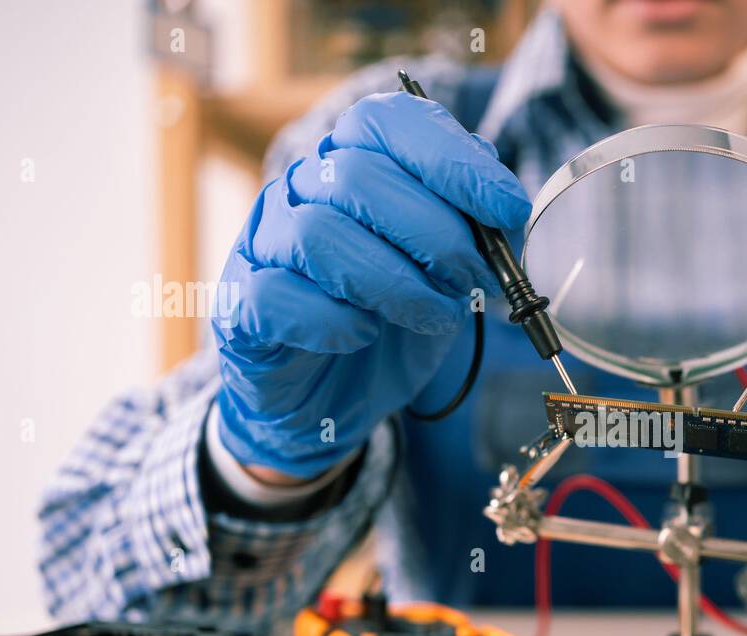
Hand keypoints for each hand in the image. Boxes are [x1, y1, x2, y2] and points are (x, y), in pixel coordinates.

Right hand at [212, 92, 530, 478]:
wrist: (329, 403)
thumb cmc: (388, 325)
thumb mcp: (446, 275)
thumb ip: (471, 233)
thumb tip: (502, 205)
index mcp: (349, 164)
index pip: (388, 123)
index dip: (452, 159)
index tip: (507, 209)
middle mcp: (299, 191)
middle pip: (359, 176)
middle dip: (435, 233)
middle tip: (473, 281)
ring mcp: (262, 244)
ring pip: (319, 235)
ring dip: (395, 283)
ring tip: (432, 316)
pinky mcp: (239, 305)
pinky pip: (278, 295)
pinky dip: (336, 321)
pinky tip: (364, 336)